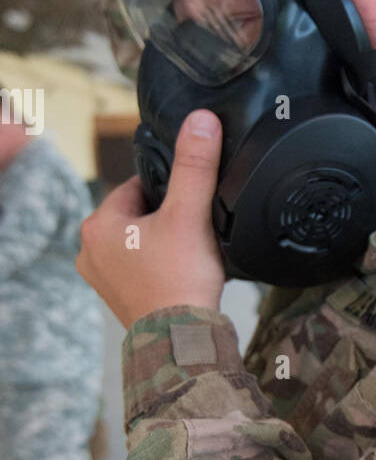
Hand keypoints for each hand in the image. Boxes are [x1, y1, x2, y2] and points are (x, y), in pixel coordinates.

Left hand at [77, 110, 226, 328]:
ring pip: (139, 240)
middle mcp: (89, 249)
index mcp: (98, 224)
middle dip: (167, 218)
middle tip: (193, 232)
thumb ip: (195, 165)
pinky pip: (139, 266)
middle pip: (139, 213)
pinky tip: (179, 273)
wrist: (183, 338)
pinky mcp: (116, 296)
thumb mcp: (190, 213)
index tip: (193, 205)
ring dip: (163, 241)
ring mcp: (100, 276)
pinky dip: (159, 265)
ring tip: (188, 255)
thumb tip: (201, 120)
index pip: (139, 186)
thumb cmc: (180, 279)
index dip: (172, 192)